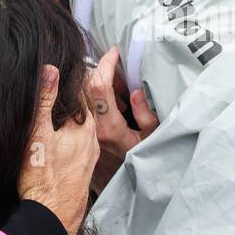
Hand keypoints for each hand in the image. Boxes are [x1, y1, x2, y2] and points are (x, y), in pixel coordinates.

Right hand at [18, 65, 98, 234]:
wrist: (50, 219)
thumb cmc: (43, 179)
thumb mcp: (39, 135)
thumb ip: (44, 102)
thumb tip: (51, 69)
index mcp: (84, 129)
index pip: (90, 92)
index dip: (93, 71)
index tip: (103, 53)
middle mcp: (92, 142)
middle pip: (92, 109)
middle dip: (93, 89)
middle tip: (96, 69)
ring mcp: (88, 158)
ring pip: (87, 127)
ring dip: (84, 112)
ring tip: (77, 98)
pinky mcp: (81, 172)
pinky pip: (82, 143)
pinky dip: (78, 131)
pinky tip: (65, 136)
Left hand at [85, 46, 158, 192]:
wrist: (119, 182)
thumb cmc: (141, 161)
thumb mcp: (152, 139)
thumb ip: (146, 115)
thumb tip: (135, 91)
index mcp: (108, 127)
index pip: (98, 86)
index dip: (105, 64)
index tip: (115, 51)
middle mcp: (91, 127)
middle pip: (85, 85)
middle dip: (101, 70)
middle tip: (121, 73)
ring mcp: (84, 129)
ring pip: (82, 93)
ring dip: (99, 82)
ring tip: (120, 90)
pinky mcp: (81, 130)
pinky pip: (83, 103)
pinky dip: (96, 94)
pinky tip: (114, 102)